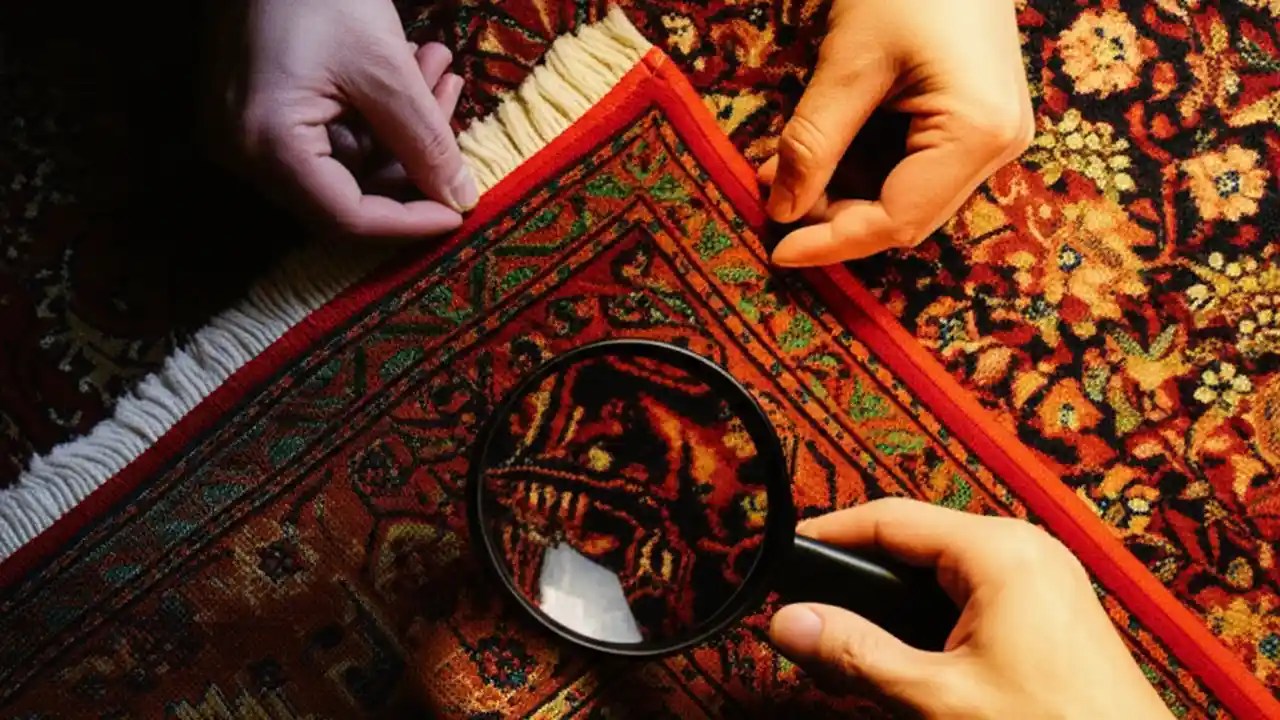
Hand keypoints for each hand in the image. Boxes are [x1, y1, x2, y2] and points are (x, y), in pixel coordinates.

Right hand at [209, 0, 476, 239]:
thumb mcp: (385, 67)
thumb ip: (427, 142)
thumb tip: (462, 198)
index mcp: (266, 147)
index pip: (348, 218)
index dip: (412, 221)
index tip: (462, 208)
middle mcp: (244, 152)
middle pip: (348, 193)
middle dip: (413, 160)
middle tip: (455, 109)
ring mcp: (245, 133)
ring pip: (345, 161)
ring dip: (402, 126)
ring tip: (442, 69)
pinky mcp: (258, 111)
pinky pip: (327, 133)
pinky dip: (375, 111)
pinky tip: (417, 66)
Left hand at [761, 0, 1032, 265]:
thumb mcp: (849, 62)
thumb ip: (814, 142)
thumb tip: (782, 210)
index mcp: (979, 133)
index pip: (896, 220)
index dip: (832, 242)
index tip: (776, 250)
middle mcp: (1000, 144)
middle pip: (906, 216)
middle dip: (834, 217)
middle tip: (772, 199)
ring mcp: (995, 133)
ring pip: (910, 197)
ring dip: (845, 195)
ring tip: (784, 174)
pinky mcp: (979, 118)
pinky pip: (917, 168)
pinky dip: (865, 170)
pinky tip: (822, 155)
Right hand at [769, 499, 1171, 718]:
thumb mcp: (938, 697)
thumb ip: (857, 655)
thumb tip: (790, 622)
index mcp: (1000, 550)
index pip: (889, 518)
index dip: (830, 533)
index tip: (784, 554)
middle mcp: (1025, 548)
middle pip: (914, 540)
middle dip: (860, 574)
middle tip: (810, 606)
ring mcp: (1043, 577)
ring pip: (941, 569)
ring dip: (894, 600)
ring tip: (851, 638)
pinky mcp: (1050, 610)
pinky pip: (972, 592)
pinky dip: (931, 617)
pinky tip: (908, 656)